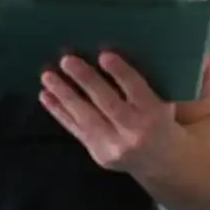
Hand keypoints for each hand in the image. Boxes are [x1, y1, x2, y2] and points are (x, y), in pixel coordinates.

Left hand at [40, 51, 179, 174]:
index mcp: (155, 114)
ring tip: (48, 76)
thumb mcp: (164, 100)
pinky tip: (45, 95)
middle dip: (86, 80)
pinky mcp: (98, 153)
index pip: (137, 90)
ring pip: (86, 118)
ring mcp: (114, 146)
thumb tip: (119, 48)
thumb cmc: (161, 118)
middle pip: (108, 104)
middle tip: (67, 60)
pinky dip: (59, 112)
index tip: (104, 54)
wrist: (162, 161)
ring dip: (64, 95)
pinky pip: (75, 130)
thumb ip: (146, 80)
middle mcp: (135, 132)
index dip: (121, 73)